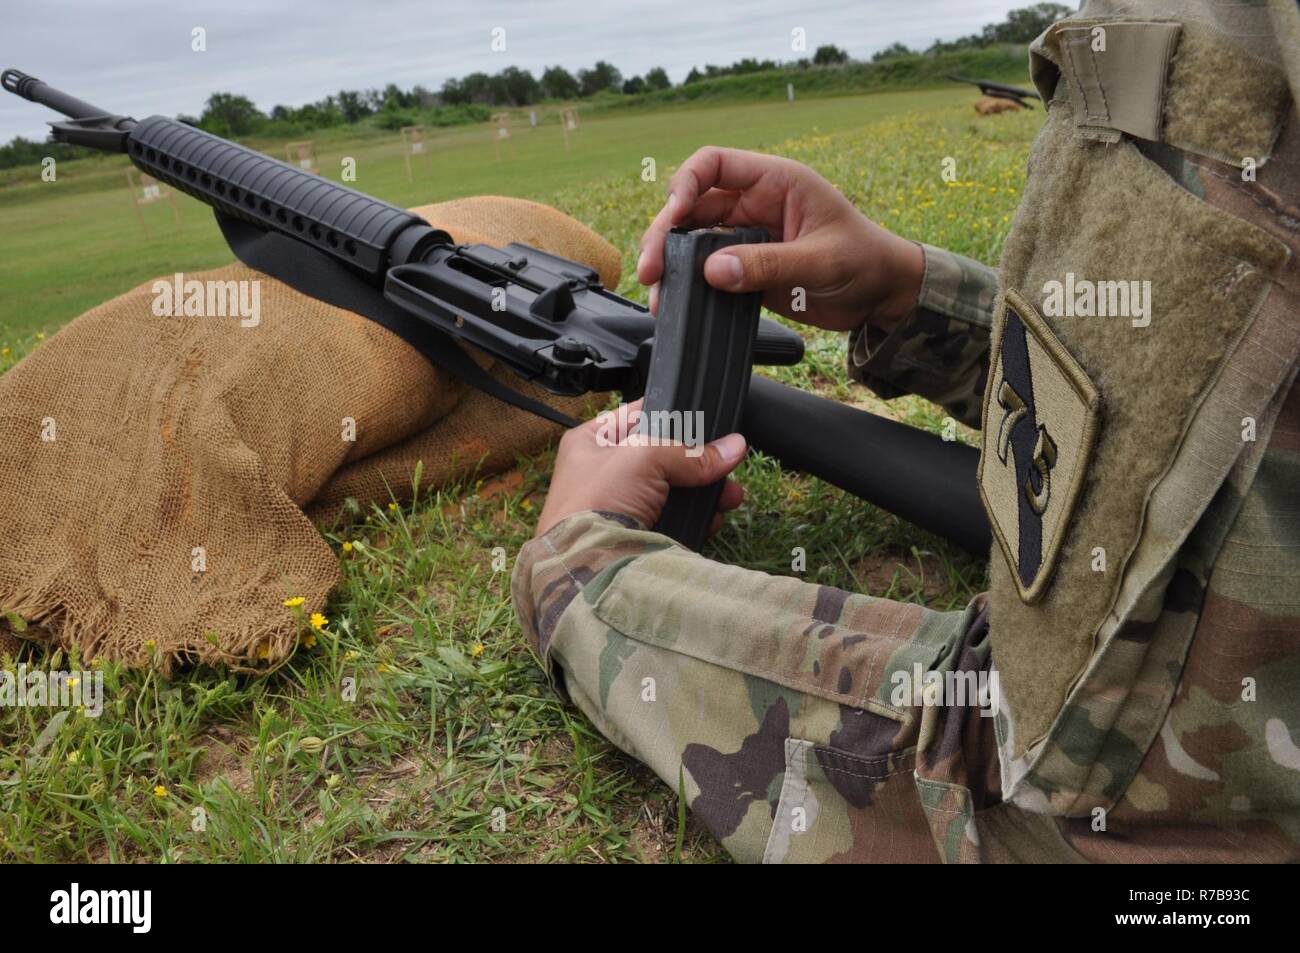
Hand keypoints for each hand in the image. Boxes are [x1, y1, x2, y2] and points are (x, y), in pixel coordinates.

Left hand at [535, 400, 746, 538]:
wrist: (589, 565)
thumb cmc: (598, 500)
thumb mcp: (645, 457)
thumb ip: (691, 452)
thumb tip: (733, 447)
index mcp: (591, 441)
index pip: (638, 417)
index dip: (672, 416)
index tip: (706, 421)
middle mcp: (605, 472)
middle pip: (663, 456)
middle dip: (698, 461)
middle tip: (726, 463)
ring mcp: (622, 506)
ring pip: (674, 490)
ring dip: (704, 491)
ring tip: (730, 496)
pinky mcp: (638, 534)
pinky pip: (676, 520)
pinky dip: (697, 518)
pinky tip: (714, 518)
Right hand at [638, 146, 923, 333]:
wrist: (882, 294)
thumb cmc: (866, 261)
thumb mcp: (821, 260)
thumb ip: (769, 264)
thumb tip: (714, 271)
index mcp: (774, 181)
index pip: (713, 164)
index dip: (685, 184)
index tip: (674, 216)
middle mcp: (753, 204)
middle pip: (691, 207)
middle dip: (664, 235)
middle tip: (651, 269)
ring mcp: (746, 237)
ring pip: (691, 241)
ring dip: (669, 264)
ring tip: (657, 293)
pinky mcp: (745, 269)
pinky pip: (705, 272)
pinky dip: (687, 286)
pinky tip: (675, 303)